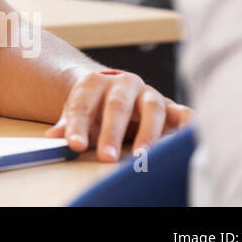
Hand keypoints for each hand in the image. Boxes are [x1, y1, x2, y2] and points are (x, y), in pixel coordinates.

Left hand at [44, 68, 191, 162]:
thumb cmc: (95, 108)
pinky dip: (188, 125)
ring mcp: (149, 93)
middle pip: (117, 106)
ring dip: (148, 133)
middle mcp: (124, 83)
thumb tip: (53, 138)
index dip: (78, 126)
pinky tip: (186, 139)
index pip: (83, 104)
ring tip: (142, 157)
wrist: (115, 89)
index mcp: (94, 83)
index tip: (74, 145)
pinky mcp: (171, 106)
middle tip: (106, 157)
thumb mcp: (79, 114)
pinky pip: (184, 113)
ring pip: (152, 108)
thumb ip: (69, 126)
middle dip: (111, 133)